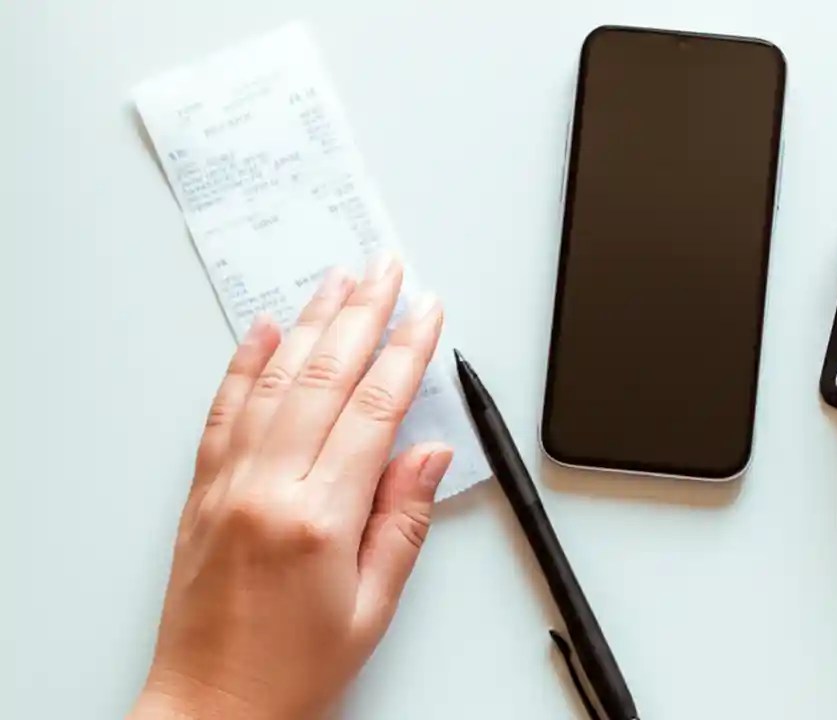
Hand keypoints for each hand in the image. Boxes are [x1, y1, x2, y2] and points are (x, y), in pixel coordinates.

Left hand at [132, 254, 451, 719]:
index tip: (427, 314)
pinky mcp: (202, 492)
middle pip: (324, 377)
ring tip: (336, 281)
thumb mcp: (372, 605)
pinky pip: (221, 412)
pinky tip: (262, 332)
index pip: (375, 410)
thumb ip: (403, 521)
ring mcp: (228, 484)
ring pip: (273, 382)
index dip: (407, 353)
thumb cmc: (293, 671)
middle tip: (387, 270)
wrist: (210, 708)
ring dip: (309, 324)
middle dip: (363, 314)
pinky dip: (242, 365)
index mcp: (319, 517)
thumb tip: (428, 455)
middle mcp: (268, 488)